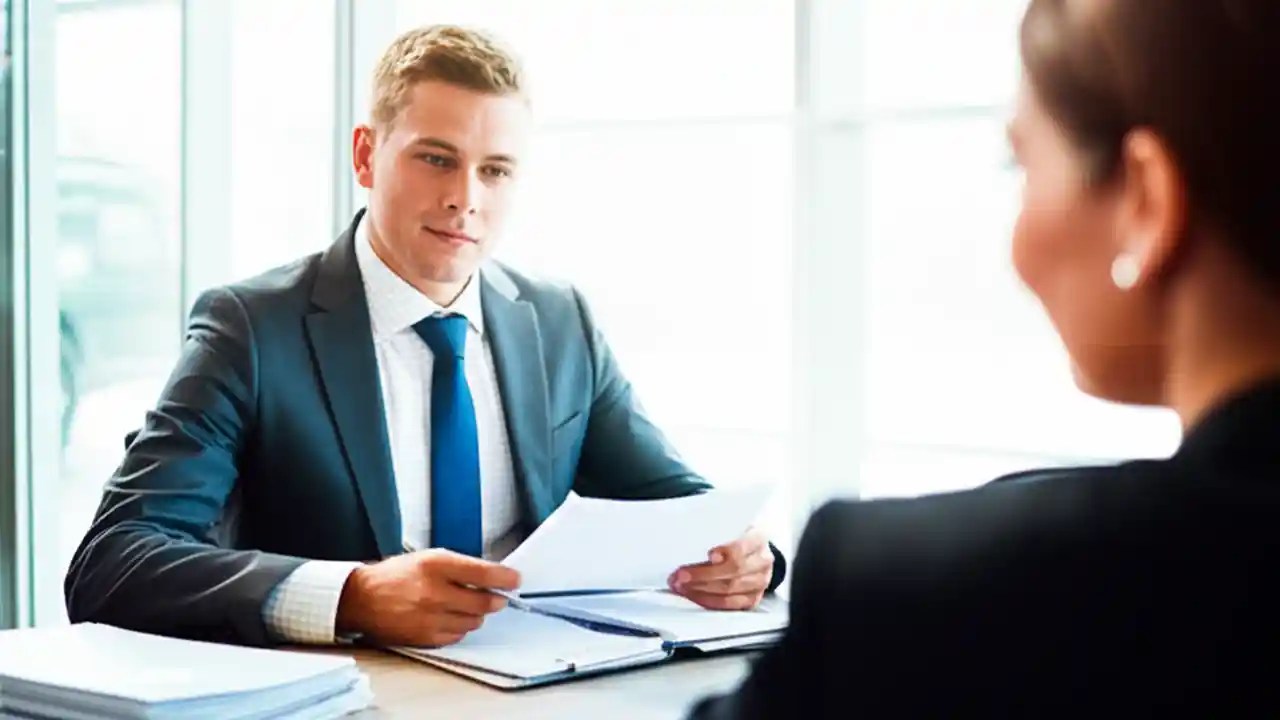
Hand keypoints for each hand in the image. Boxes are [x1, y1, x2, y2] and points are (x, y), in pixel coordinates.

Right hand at [336, 549, 519, 646]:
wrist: (362, 599)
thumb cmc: (396, 575)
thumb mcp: (428, 558)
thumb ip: (460, 567)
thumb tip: (491, 577)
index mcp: (436, 565)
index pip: (483, 573)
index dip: (505, 578)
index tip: (515, 580)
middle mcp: (434, 592)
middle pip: (483, 602)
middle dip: (496, 599)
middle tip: (497, 597)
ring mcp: (429, 617)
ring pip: (473, 621)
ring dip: (476, 614)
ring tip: (464, 605)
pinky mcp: (425, 637)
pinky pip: (457, 635)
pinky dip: (459, 627)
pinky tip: (449, 617)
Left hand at [669, 528, 772, 610]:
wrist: (754, 553)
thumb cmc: (736, 538)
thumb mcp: (730, 528)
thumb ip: (716, 534)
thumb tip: (686, 543)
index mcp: (757, 539)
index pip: (743, 547)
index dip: (726, 552)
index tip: (709, 555)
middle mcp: (762, 562)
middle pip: (733, 572)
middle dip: (702, 575)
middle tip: (680, 575)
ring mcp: (759, 583)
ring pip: (729, 591)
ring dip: (700, 590)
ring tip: (681, 586)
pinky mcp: (752, 599)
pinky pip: (729, 605)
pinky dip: (708, 601)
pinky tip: (693, 596)